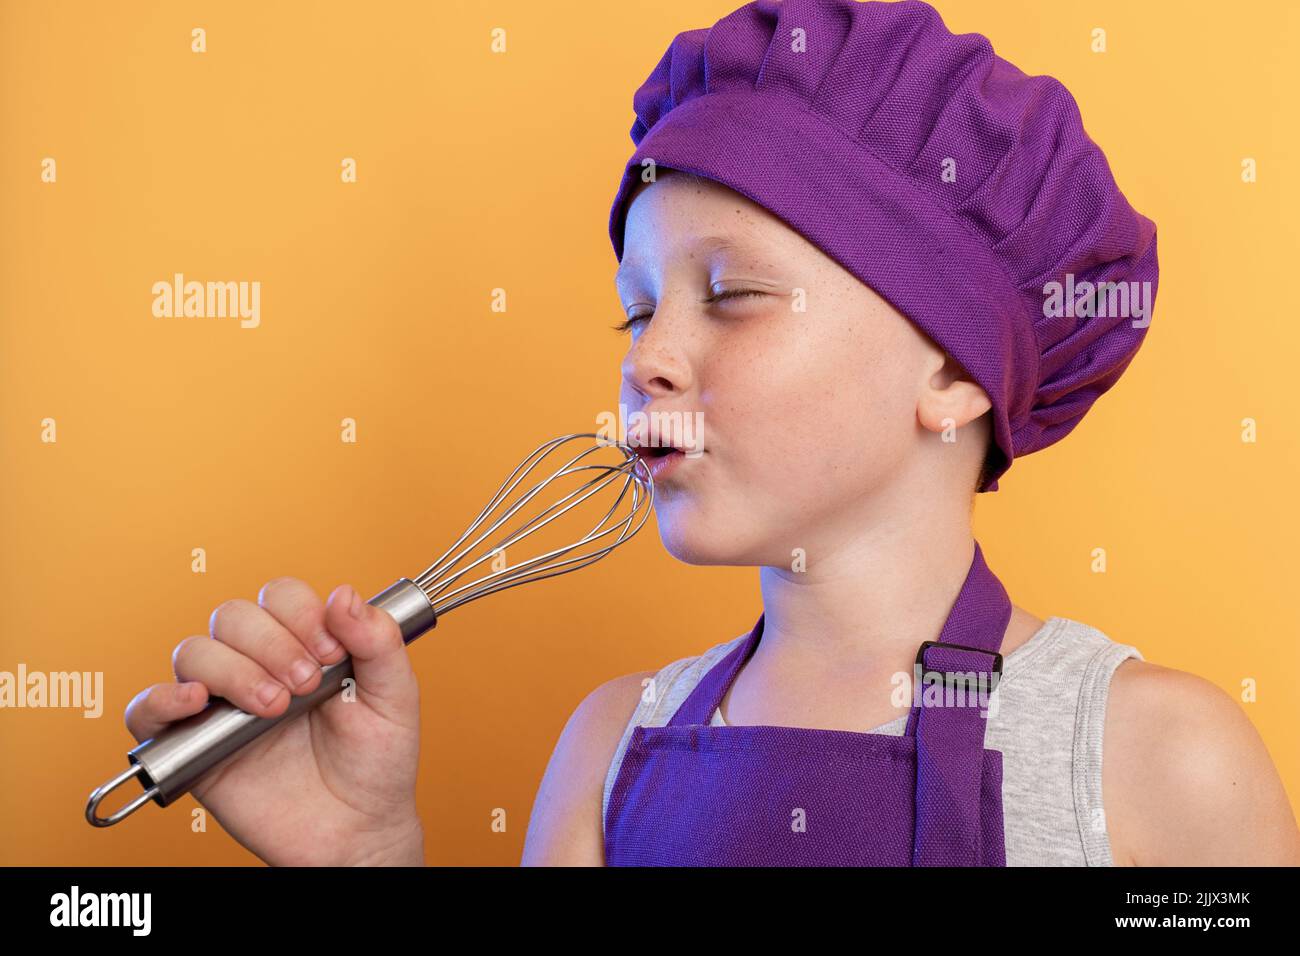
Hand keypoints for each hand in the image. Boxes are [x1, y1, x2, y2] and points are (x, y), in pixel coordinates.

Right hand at [124, 578, 424, 865]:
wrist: (357, 830)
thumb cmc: (377, 762)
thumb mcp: (395, 695)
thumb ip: (378, 640)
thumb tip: (344, 594)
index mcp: (305, 644)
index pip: (280, 596)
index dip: (301, 614)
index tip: (331, 652)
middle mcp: (258, 665)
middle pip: (234, 616)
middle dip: (272, 644)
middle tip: (305, 686)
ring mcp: (223, 704)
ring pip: (194, 652)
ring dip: (233, 671)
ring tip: (273, 708)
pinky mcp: (193, 746)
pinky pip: (147, 711)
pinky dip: (161, 699)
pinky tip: (198, 703)